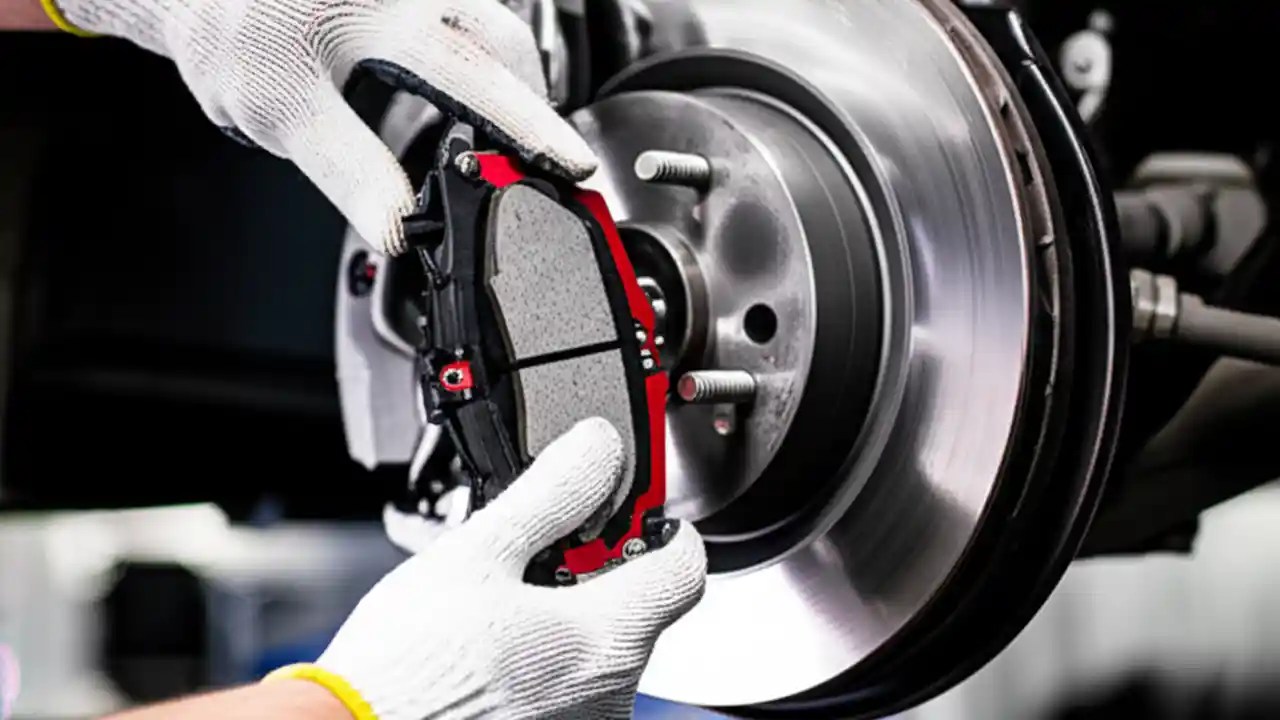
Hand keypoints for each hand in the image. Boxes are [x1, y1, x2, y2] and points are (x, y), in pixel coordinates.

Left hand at [53, 0, 597, 255]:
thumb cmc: (230, 37)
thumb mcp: (280, 114)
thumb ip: (350, 170)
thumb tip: (401, 227)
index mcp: (376, 15)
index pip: (474, 80)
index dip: (529, 130)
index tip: (572, 167)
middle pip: (504, 40)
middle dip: (530, 98)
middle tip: (545, 152)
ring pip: (487, 23)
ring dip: (503, 74)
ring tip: (505, 125)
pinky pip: (463, 17)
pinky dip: (474, 54)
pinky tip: (465, 83)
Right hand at [311, 418, 706, 719]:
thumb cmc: (405, 671)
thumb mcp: (476, 554)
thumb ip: (552, 493)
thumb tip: (598, 449)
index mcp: (609, 640)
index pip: (686, 566)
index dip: (661, 523)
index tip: (626, 506)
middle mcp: (611, 694)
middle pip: (636, 604)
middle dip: (591, 566)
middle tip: (526, 552)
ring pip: (596, 644)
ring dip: (560, 612)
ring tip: (491, 604)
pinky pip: (565, 681)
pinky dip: (540, 654)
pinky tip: (488, 646)